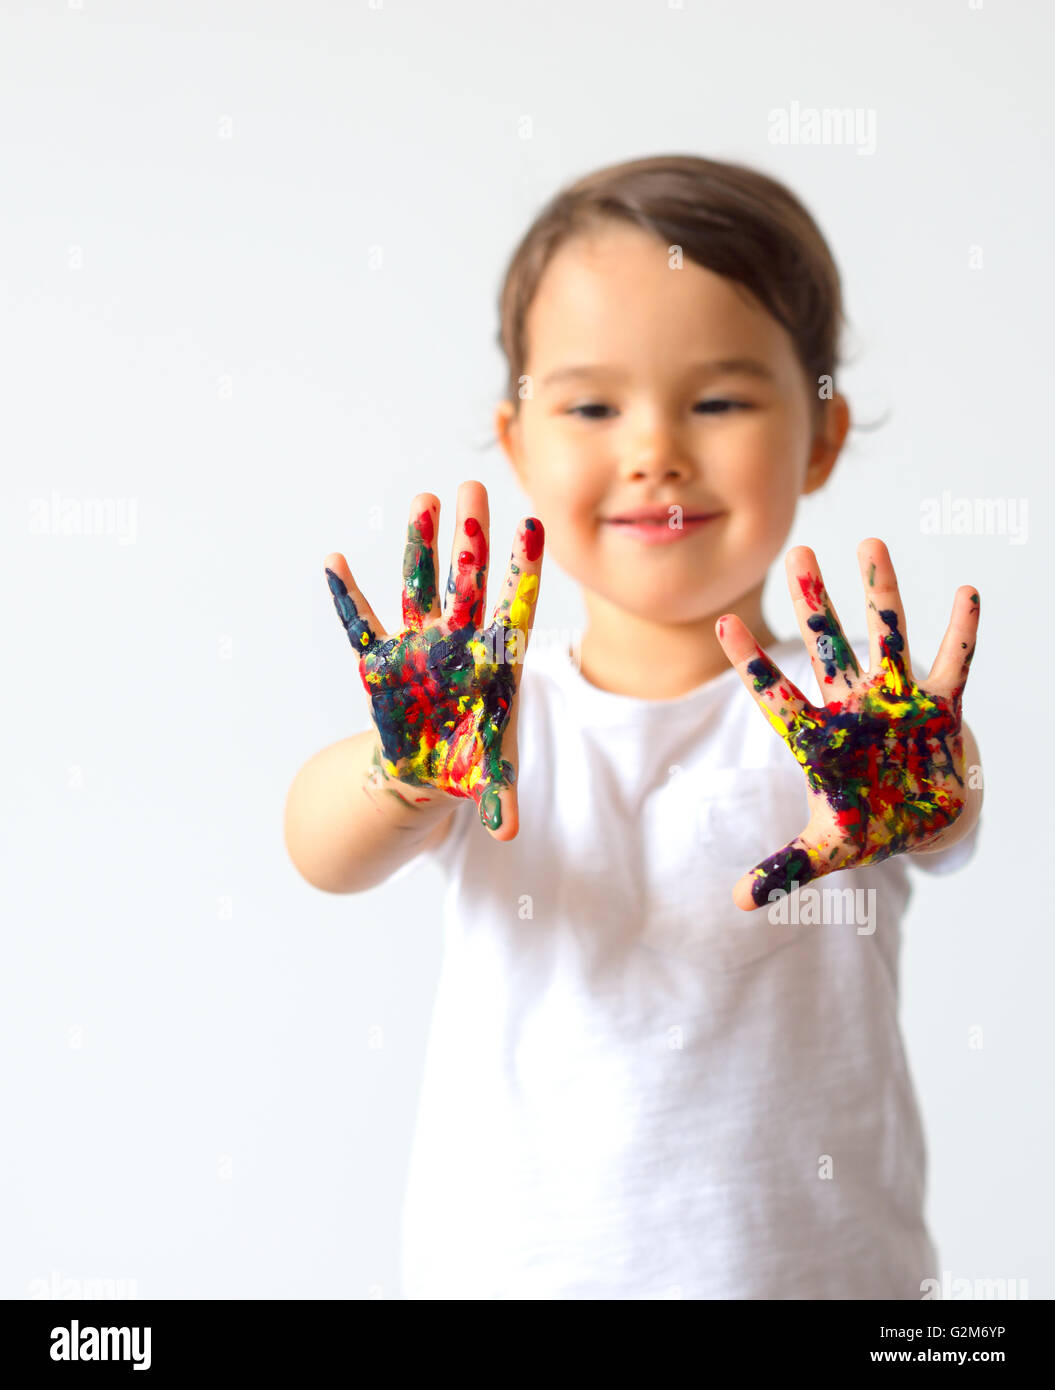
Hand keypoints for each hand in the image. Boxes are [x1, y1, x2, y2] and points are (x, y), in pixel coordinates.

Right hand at [324, 481, 543, 839]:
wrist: (430, 766)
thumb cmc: (468, 759)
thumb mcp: (488, 775)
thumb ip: (498, 795)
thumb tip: (506, 832)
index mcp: (492, 663)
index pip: (513, 608)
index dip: (522, 570)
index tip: (533, 525)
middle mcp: (456, 643)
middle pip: (466, 582)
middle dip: (470, 537)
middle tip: (474, 485)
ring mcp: (418, 646)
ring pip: (419, 587)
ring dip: (420, 546)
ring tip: (424, 497)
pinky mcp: (382, 661)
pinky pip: (361, 625)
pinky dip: (347, 597)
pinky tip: (336, 561)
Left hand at [716, 538, 979, 910]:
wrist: (917, 818)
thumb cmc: (867, 824)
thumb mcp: (827, 850)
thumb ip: (784, 869)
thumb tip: (736, 904)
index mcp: (820, 739)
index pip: (778, 696)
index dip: (754, 663)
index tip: (723, 623)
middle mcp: (854, 707)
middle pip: (828, 646)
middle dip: (813, 603)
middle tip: (796, 553)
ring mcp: (897, 701)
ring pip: (887, 637)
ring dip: (880, 593)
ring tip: (870, 542)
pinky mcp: (940, 706)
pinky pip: (953, 663)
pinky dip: (961, 632)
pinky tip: (966, 591)